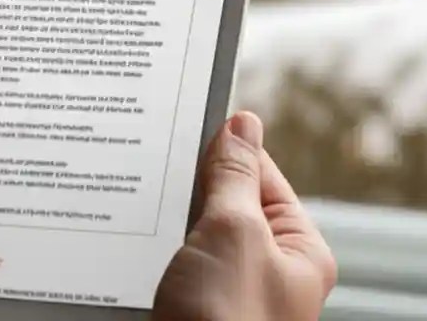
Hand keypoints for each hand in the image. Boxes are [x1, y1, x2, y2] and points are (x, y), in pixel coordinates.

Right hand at [152, 112, 335, 320]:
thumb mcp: (235, 231)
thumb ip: (236, 175)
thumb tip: (243, 126)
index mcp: (299, 252)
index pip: (264, 178)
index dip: (228, 150)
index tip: (191, 123)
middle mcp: (268, 275)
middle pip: (224, 206)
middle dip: (188, 188)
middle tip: (155, 165)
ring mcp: (226, 296)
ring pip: (190, 238)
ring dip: (163, 224)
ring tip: (137, 207)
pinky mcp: (190, 313)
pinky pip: (168, 267)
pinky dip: (148, 254)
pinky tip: (127, 244)